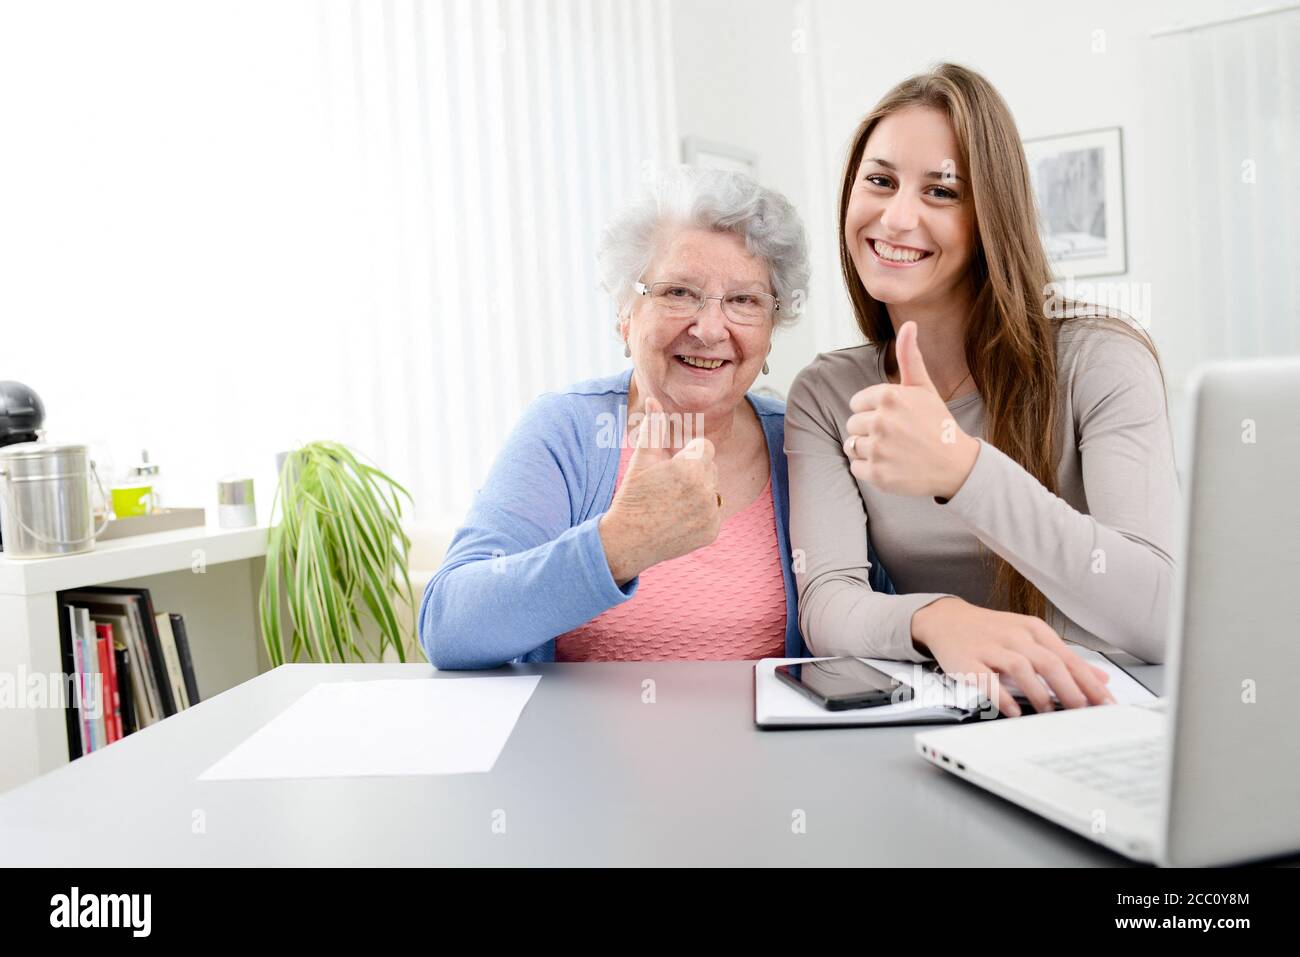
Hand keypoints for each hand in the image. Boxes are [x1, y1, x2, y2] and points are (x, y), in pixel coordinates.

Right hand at [599, 396, 721, 584]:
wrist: (629, 540)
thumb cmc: (633, 495)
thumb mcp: (642, 459)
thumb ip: (654, 428)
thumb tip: (654, 400)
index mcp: (691, 467)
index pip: (705, 447)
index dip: (686, 455)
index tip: (671, 467)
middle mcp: (706, 490)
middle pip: (711, 468)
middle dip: (694, 473)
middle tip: (668, 487)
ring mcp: (711, 513)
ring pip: (714, 490)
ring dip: (699, 492)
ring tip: (673, 503)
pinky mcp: (712, 532)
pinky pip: (714, 513)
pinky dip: (701, 515)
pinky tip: (678, 519)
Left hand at [843, 320, 979, 498]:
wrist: (956, 465)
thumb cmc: (937, 424)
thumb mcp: (924, 387)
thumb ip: (910, 356)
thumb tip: (909, 323)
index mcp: (889, 396)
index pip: (856, 403)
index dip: (873, 411)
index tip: (895, 418)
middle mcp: (882, 421)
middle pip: (852, 424)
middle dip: (869, 430)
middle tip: (896, 436)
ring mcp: (879, 449)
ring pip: (852, 445)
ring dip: (868, 449)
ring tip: (893, 450)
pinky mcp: (877, 474)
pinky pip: (856, 467)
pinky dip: (869, 469)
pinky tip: (891, 465)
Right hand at [912, 597, 1115, 716]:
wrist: (946, 619)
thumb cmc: (992, 632)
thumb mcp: (1030, 637)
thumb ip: (1064, 658)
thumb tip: (1100, 678)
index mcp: (1034, 630)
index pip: (1069, 658)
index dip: (1090, 682)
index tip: (1106, 704)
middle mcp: (1015, 636)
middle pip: (1049, 662)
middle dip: (1070, 689)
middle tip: (1084, 712)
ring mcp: (991, 647)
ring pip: (1021, 668)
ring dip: (1038, 693)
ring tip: (1050, 713)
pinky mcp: (968, 660)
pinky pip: (986, 679)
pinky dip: (1001, 696)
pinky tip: (1013, 711)